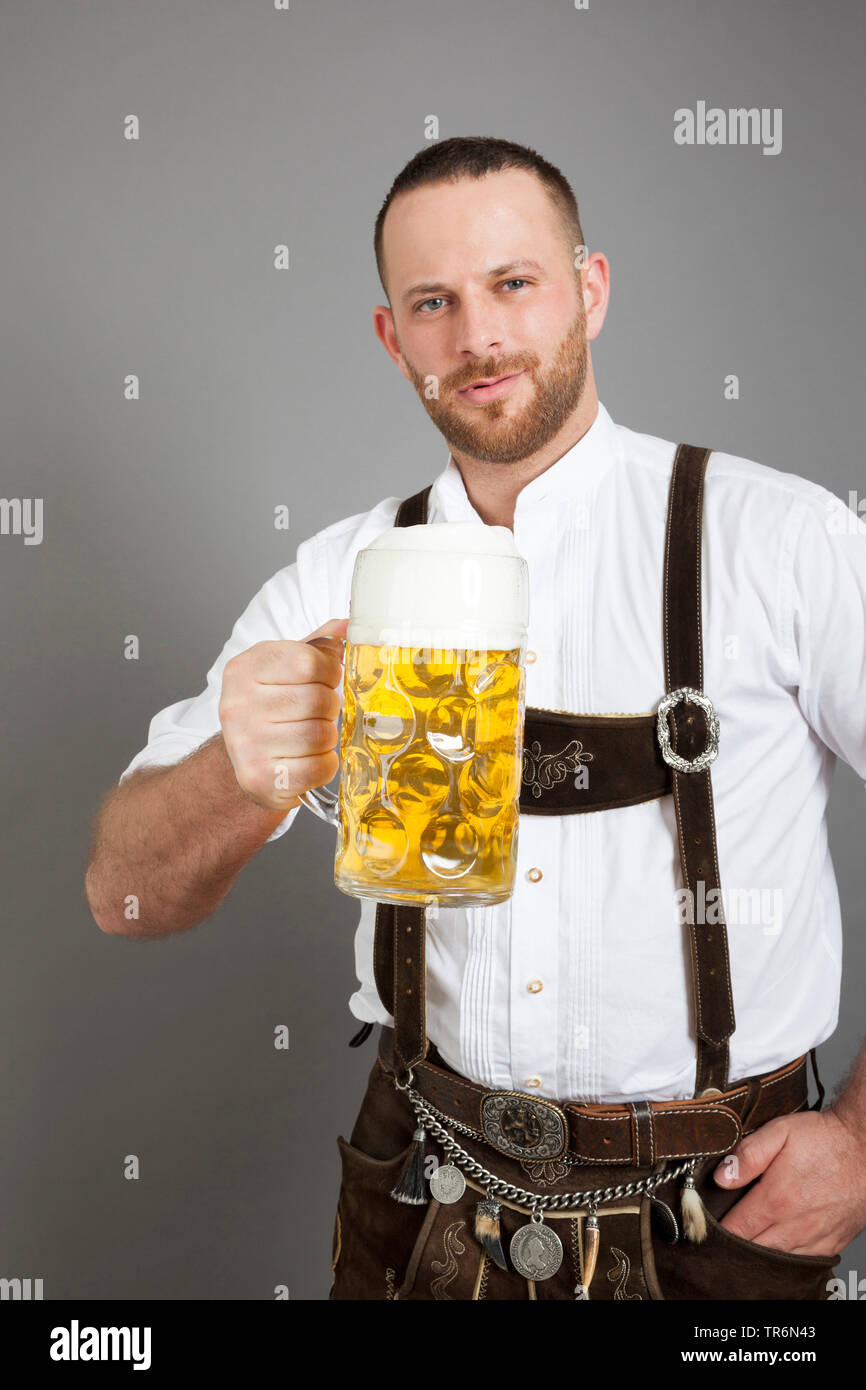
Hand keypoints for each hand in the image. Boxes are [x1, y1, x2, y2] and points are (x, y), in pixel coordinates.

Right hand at [218, 617, 348, 810]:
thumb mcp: (286, 668)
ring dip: (327, 737)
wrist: (243, 760)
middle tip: (321, 712)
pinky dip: (324, 765)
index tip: (328, 679)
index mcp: (244, 669)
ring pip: (319, 735)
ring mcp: (245, 744)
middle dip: (330, 707)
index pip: (308, 661)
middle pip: (317, 700)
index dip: (330, 671)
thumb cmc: (271, 709)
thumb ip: (317, 646)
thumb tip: (350, 625)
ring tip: (313, 734)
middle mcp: (237, 705)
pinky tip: (311, 758)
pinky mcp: (259, 778)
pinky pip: (317, 768)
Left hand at [713, 1107, 865, 1256]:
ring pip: (777, 1260)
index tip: (707, 1221)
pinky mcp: (832, 1243)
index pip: (735, 1229)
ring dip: (760, 1251)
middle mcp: (795, 1226)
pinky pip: (802, 1262)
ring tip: (750, 1235)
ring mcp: (815, 1238)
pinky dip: (786, 1256)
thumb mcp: (779, 1132)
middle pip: (753, 1250)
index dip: (717, 1228)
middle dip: (735, 1243)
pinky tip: (779, 1242)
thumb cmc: (824, 1139)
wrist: (865, 1148)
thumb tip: (721, 1178)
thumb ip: (748, 1155)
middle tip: (726, 1229)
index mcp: (777, 1200)